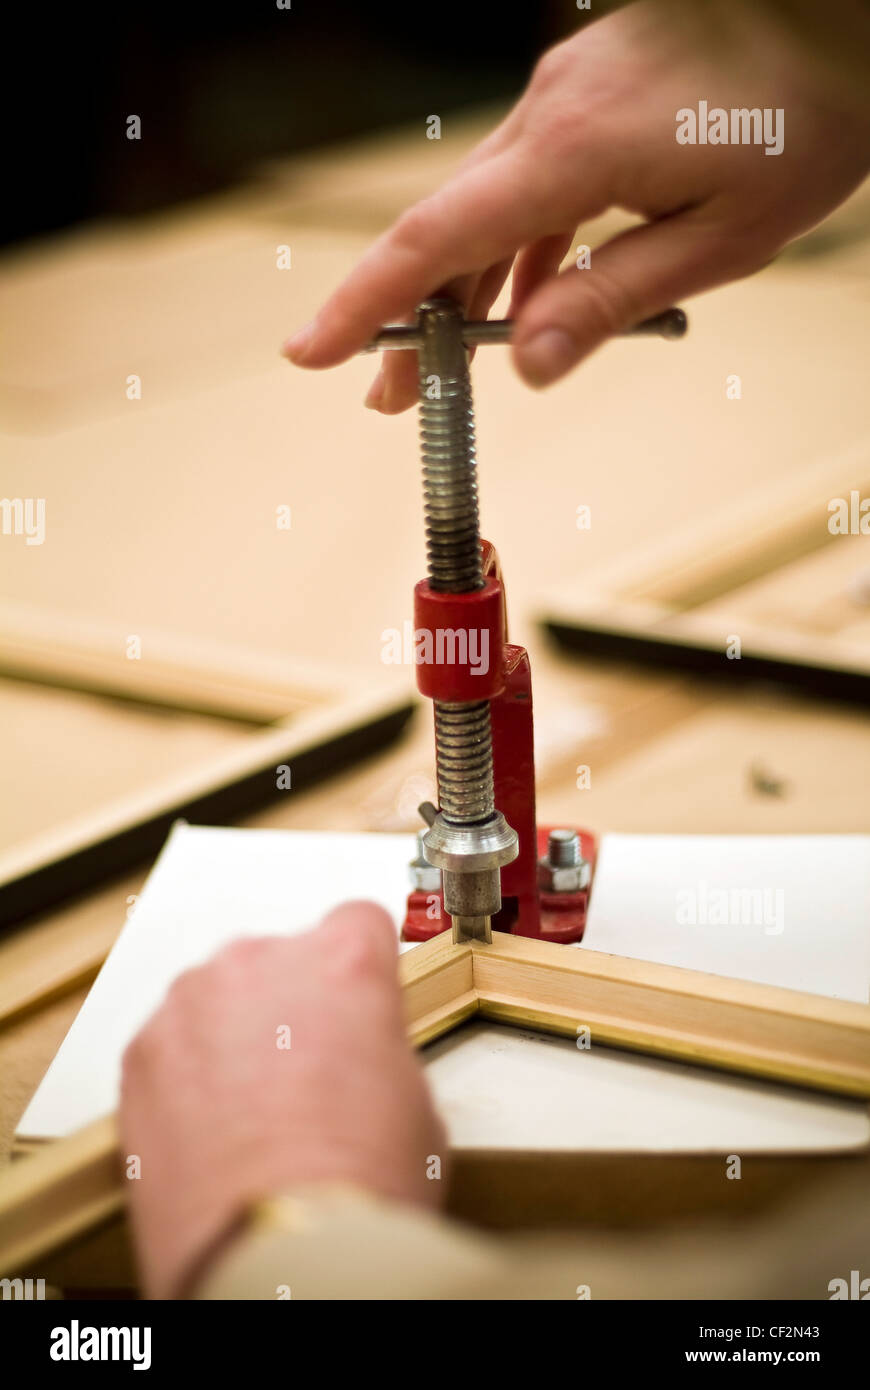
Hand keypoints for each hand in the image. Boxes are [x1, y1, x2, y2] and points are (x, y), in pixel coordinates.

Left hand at [120, 902, 445, 1297]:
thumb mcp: (414, 1102)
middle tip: (309, 1073)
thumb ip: (379, 1048)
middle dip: (295, 1004)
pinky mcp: (141, 1053)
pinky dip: (186, 1075)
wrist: (278, 1254)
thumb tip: (363, 1061)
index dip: (363, 966)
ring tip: (256, 1110)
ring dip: (236, 1035)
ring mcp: (192, 1003)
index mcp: (343, 962)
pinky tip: (214, 1130)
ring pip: (220, 998)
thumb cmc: (353, 1186)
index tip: (358, 997)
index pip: (358, 922)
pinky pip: (171, 1043)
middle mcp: (261, 964)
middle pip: (282, 959)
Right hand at [283, 1, 869, 410]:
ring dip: (464, 290)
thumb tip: (529, 362)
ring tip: (451, 365)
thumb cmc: (810, 107)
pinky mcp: (588, 97)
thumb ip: (613, 298)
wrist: (842, 13)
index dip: (364, 302)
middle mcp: (551, 113)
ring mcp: (565, 99)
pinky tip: (525, 300)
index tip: (310, 350)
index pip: (435, 240)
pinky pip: (531, 185)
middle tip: (385, 393)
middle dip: (408, 320)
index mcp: (575, 150)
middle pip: (446, 230)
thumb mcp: (723, 235)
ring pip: (486, 210)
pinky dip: (518, 249)